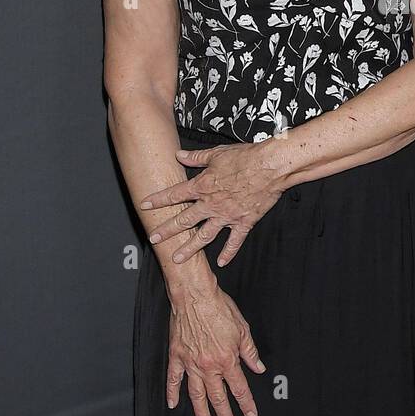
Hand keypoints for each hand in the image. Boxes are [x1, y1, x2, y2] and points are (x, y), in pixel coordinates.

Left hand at [141, 142, 287, 266]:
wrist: (270, 167)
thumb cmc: (246, 157)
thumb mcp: (217, 153)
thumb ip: (196, 157)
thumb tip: (180, 155)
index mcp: (203, 186)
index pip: (175, 194)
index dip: (158, 200)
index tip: (144, 205)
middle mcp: (211, 204)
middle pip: (184, 220)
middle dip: (167, 230)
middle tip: (154, 239)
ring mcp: (227, 215)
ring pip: (204, 236)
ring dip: (189, 248)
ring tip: (177, 258)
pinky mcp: (244, 221)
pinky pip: (234, 241)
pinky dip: (228, 252)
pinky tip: (221, 262)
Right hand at [167, 278, 265, 415]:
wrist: (195, 296)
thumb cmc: (218, 308)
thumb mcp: (242, 329)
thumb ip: (250, 352)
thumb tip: (258, 367)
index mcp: (227, 359)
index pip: (239, 388)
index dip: (246, 403)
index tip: (250, 415)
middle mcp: (209, 365)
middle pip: (218, 397)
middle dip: (225, 415)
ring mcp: (191, 362)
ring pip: (196, 394)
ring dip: (202, 411)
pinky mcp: (177, 356)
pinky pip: (173, 379)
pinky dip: (172, 392)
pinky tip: (173, 403)